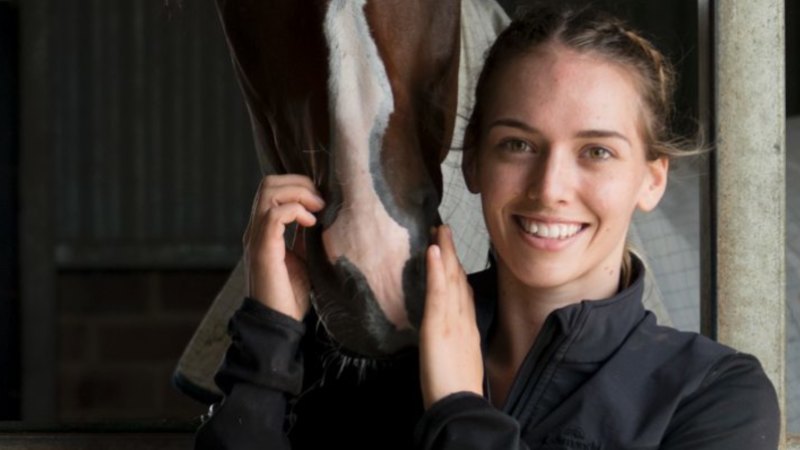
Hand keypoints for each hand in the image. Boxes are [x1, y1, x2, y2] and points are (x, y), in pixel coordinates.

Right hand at [242, 174, 324, 320]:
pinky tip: (311, 224)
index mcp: (265, 229)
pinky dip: (295, 211)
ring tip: (318, 209)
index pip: (273, 188)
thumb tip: (322, 214)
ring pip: (269, 191)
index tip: (321, 199)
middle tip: (321, 201)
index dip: (298, 184)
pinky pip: (273, 214)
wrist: (279, 323)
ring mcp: (256, 237)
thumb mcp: (303, 257)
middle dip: (300, 183)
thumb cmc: (291, 295)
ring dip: (299, 193)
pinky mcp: (263, 248)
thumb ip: (305, 235)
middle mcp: (256, 229)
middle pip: (269, 182)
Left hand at [419, 225, 483, 408]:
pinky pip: (439, 293)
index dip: (457, 271)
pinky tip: (434, 251)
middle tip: (444, 229)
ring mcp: (452, 321)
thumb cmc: (455, 392)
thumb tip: (450, 339)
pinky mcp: (439, 326)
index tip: (451, 254)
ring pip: (451, 280)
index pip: (463, 293)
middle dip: (452, 254)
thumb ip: (456, 346)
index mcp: (467, 329)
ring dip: (445, 253)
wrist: (459, 406)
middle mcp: (463, 320)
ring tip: (438, 230)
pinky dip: (437, 270)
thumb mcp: (458, 364)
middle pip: (458, 280)